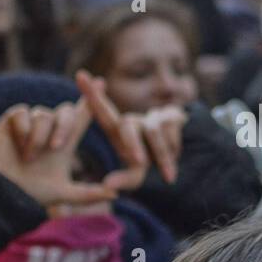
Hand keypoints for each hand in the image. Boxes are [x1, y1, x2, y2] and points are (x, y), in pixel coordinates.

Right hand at [0, 100, 118, 212]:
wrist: (1, 193)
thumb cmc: (31, 193)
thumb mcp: (64, 194)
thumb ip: (89, 193)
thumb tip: (116, 194)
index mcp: (65, 142)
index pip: (81, 115)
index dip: (91, 99)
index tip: (101, 82)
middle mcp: (50, 129)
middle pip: (66, 111)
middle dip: (65, 126)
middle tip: (56, 148)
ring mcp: (31, 123)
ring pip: (44, 115)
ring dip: (39, 138)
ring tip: (29, 158)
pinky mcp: (11, 120)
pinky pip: (22, 113)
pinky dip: (23, 131)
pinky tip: (17, 146)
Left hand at [74, 70, 183, 185]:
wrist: (182, 157)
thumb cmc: (150, 163)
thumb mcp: (137, 175)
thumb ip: (124, 180)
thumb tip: (108, 186)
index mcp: (117, 132)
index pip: (102, 111)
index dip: (91, 93)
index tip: (80, 75)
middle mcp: (132, 121)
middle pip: (127, 124)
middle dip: (133, 144)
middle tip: (139, 162)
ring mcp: (151, 117)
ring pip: (153, 132)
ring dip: (161, 155)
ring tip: (168, 176)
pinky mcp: (172, 116)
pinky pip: (170, 133)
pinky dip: (174, 151)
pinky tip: (175, 160)